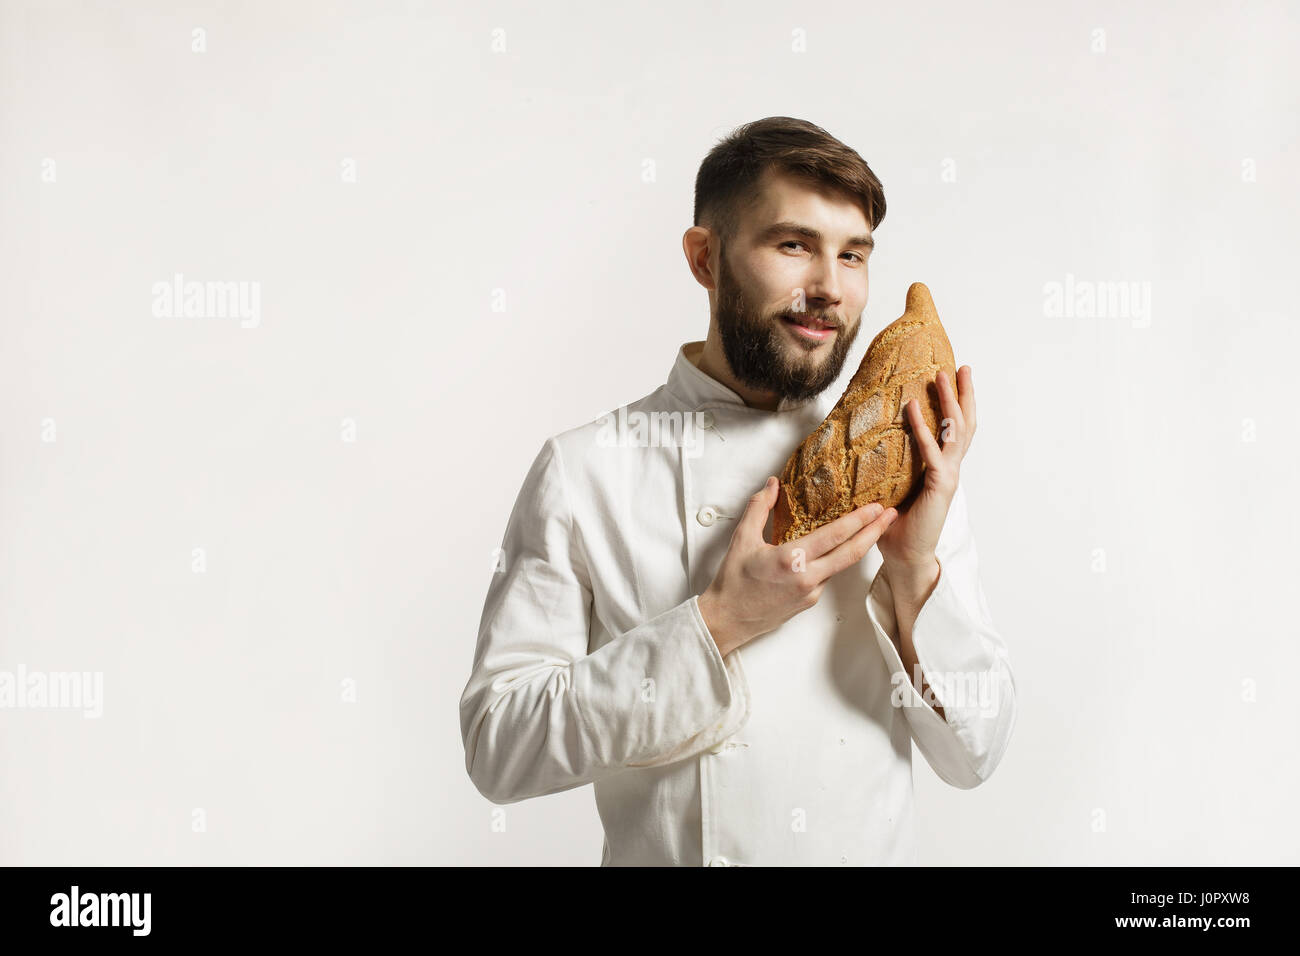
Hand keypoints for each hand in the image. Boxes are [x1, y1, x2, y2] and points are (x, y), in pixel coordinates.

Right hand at [698, 476, 898, 655]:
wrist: (728, 619)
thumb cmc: (733, 581)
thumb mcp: (742, 539)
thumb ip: (759, 508)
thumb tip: (773, 484)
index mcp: (792, 559)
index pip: (835, 536)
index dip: (859, 520)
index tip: (876, 507)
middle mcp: (807, 578)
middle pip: (851, 553)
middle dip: (874, 532)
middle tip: (890, 515)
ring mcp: (811, 593)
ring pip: (840, 566)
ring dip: (857, 546)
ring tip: (869, 529)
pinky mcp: (809, 603)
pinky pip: (826, 577)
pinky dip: (834, 562)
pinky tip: (834, 551)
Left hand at [876, 366, 975, 572]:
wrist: (904, 556)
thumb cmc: (896, 524)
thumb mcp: (892, 486)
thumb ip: (889, 465)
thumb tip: (867, 441)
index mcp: (942, 468)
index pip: (954, 429)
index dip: (956, 403)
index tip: (953, 378)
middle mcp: (950, 469)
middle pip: (964, 424)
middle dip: (963, 394)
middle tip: (960, 366)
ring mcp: (948, 477)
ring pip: (955, 431)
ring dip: (949, 401)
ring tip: (942, 375)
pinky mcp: (939, 488)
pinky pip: (932, 453)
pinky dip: (923, 429)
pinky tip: (914, 408)